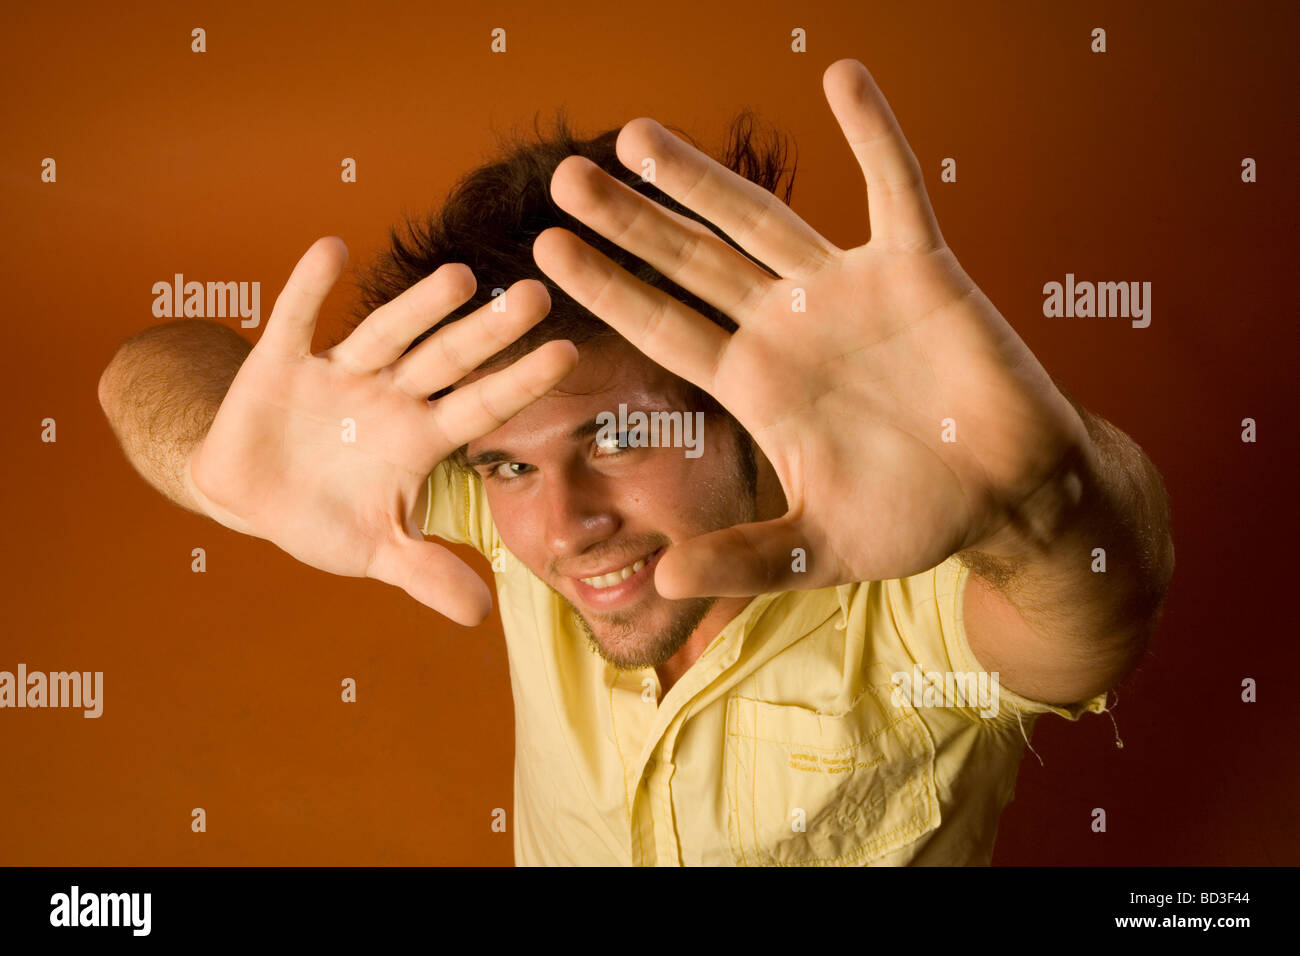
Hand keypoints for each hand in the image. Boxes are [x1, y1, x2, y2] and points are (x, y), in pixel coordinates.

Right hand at [188, 237, 577, 623]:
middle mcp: (390, 397)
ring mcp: (338, 375)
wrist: (251, 496)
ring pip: (385, 334)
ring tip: (459, 277)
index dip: (519, 385)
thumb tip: (481, 616)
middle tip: (537, 295)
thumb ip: (425, 574)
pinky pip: (295, 320)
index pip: (481, 408)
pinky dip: (309, 288)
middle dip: (487, 333)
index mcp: (420, 438)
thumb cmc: (325, 519)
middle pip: (446, 360)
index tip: (566, 356)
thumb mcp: (376, 552)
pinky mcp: (280, 363)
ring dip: (417, 308)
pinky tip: (332, 250)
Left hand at [532, 58, 1090, 598]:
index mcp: (757, 385)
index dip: (608, 289)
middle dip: (632, 221)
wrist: (1006, 496)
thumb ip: (740, 561)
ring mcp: (848, 291)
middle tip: (566, 177)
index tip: (547, 252)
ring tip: (640, 135)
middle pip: (693, 262)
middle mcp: (788, 326)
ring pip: (764, 218)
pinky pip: (895, 189)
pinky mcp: (920, 271)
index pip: (665, 327)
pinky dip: (874, 134)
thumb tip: (661, 582)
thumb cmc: (914, 519)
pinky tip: (841, 77)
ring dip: (705, 178)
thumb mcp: (815, 547)